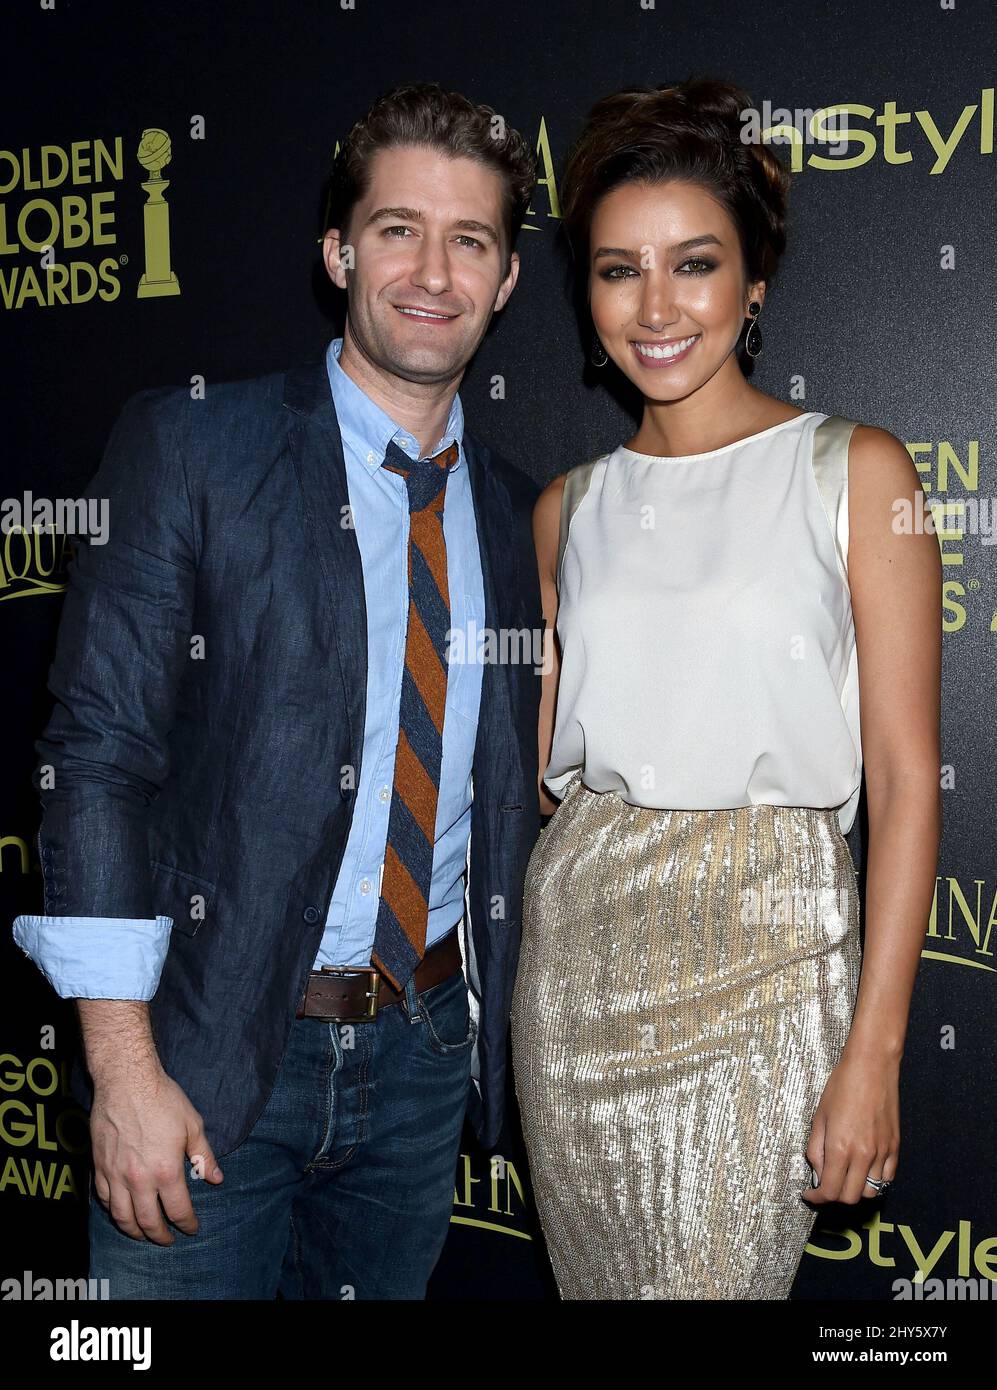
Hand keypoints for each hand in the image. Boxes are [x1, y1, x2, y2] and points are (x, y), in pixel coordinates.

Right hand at [89, 1065, 223, 1242]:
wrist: (126, 1081)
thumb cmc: (163, 1099)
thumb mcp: (192, 1125)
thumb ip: (203, 1156)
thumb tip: (215, 1178)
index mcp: (166, 1171)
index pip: (178, 1210)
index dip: (187, 1224)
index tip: (192, 1228)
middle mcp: (139, 1179)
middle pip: (148, 1221)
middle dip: (160, 1236)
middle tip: (168, 1240)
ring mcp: (116, 1175)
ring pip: (121, 1217)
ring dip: (134, 1231)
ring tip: (143, 1234)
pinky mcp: (99, 1166)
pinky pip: (103, 1199)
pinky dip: (112, 1211)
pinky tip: (120, 1212)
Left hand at [803, 1048, 898, 1204]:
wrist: (871, 1067)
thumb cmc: (842, 1086)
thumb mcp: (819, 1116)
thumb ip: (816, 1149)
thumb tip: (817, 1172)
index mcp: (840, 1147)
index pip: (829, 1191)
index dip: (817, 1198)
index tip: (810, 1194)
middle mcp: (863, 1155)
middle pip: (850, 1198)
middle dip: (834, 1196)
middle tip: (824, 1185)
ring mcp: (882, 1152)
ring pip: (871, 1191)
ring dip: (855, 1190)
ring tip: (845, 1177)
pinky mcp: (895, 1147)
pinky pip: (887, 1178)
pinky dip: (875, 1181)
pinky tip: (864, 1170)